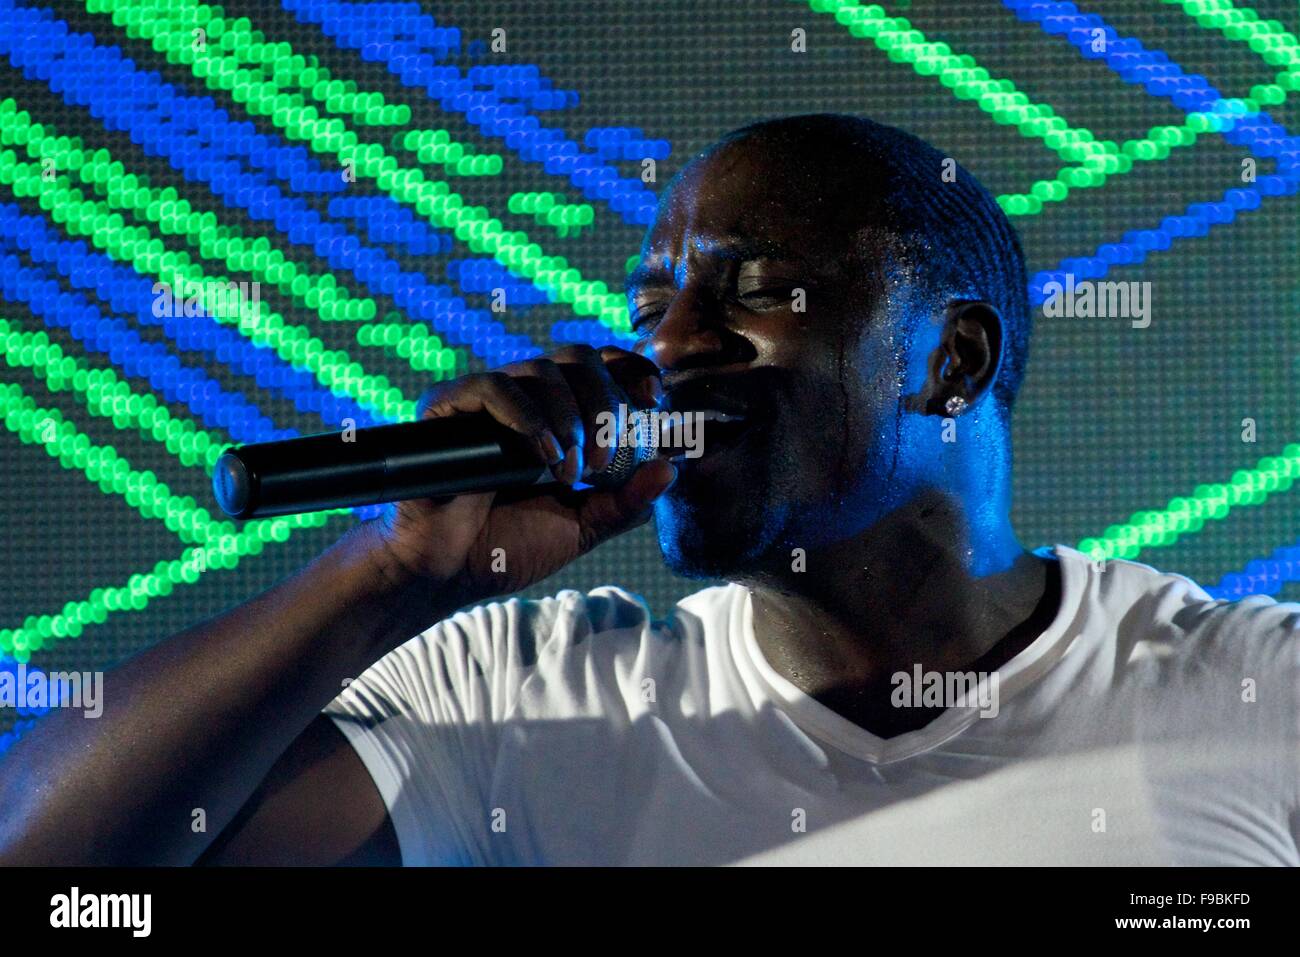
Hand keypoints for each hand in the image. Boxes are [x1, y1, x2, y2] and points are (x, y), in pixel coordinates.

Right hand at [368, 344, 675, 605]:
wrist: (448, 573)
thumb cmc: (507, 548)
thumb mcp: (582, 526)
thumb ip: (626, 501)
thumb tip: (670, 468)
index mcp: (558, 417)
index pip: (600, 366)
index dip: (631, 370)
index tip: (655, 401)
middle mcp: (525, 400)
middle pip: (578, 358)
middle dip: (604, 403)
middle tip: (603, 460)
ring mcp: (487, 402)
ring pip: (543, 369)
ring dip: (570, 418)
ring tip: (568, 472)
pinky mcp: (450, 409)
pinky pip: (495, 386)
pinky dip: (529, 416)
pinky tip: (544, 453)